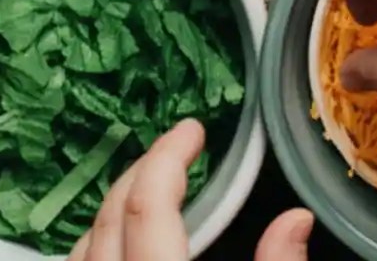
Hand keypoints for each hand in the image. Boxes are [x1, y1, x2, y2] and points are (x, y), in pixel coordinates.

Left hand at [67, 119, 313, 260]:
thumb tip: (295, 218)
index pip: (148, 208)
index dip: (167, 159)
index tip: (192, 129)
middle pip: (109, 219)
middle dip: (141, 173)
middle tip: (175, 148)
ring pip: (82, 248)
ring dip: (112, 209)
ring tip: (146, 186)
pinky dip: (97, 246)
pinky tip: (119, 243)